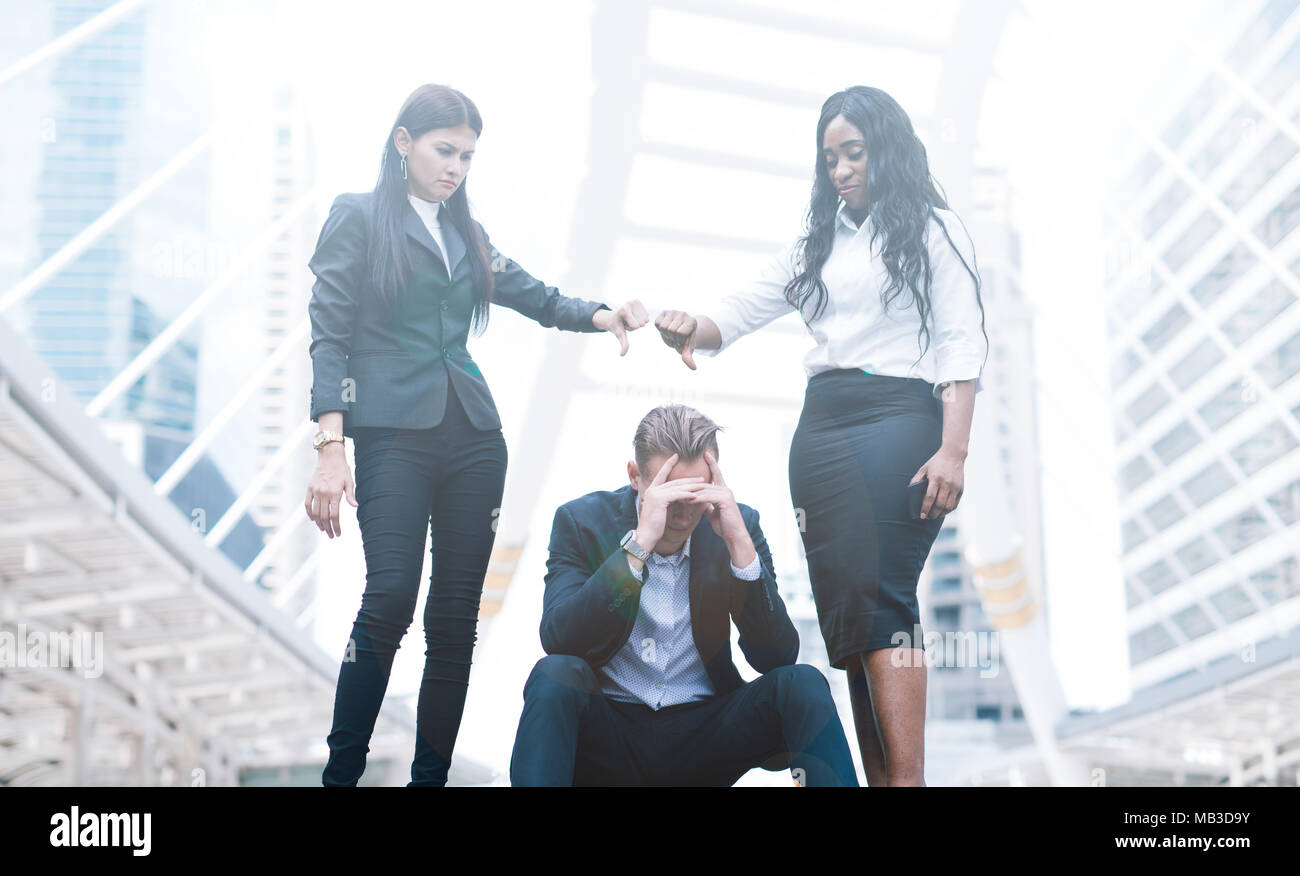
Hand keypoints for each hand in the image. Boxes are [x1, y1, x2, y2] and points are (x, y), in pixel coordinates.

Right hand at [305, 444, 356, 537]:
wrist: (329, 457)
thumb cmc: (342, 469)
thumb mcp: (349, 481)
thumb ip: (351, 495)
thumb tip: (355, 506)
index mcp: (335, 493)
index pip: (334, 515)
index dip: (336, 526)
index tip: (338, 534)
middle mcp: (324, 493)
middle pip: (324, 516)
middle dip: (328, 528)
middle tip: (331, 536)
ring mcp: (315, 491)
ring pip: (315, 512)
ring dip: (319, 523)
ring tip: (323, 530)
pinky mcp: (309, 488)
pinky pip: (307, 504)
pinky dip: (309, 513)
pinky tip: (313, 520)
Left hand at [593, 300, 648, 354]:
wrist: (612, 317)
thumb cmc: (616, 326)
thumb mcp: (620, 335)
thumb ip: (623, 344)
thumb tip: (622, 355)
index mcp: (624, 310)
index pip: (637, 326)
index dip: (631, 328)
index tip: (623, 324)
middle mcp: (629, 303)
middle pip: (642, 323)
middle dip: (635, 325)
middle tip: (626, 322)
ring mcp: (634, 301)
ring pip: (645, 319)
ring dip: (638, 322)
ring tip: (629, 319)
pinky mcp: (638, 301)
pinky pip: (647, 315)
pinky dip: (641, 318)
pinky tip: (633, 316)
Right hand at [634, 453, 708, 548]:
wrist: (646, 536)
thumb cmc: (654, 526)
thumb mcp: (663, 509)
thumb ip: (670, 500)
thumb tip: (682, 495)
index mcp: (651, 489)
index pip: (662, 474)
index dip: (669, 464)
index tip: (676, 456)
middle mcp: (652, 489)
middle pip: (674, 481)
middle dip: (689, 479)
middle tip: (702, 478)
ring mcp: (655, 493)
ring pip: (677, 487)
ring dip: (692, 486)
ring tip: (703, 485)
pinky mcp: (659, 500)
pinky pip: (677, 495)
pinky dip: (687, 495)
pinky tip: (696, 495)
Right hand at [654, 310, 698, 369]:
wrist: (681, 333)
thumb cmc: (685, 341)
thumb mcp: (687, 349)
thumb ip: (688, 357)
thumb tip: (694, 368)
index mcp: (692, 321)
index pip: (681, 333)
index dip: (680, 340)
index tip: (683, 341)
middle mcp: (684, 314)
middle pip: (671, 330)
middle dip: (672, 338)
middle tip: (676, 338)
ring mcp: (673, 312)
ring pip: (663, 326)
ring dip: (666, 335)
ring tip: (671, 335)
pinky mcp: (664, 312)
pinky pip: (657, 323)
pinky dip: (660, 330)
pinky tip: (666, 330)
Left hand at [688, 451, 753, 565]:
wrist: (734, 536)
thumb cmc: (724, 526)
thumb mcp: (713, 512)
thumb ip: (707, 504)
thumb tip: (698, 500)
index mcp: (723, 490)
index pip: (717, 474)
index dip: (712, 463)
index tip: (705, 453)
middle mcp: (726, 489)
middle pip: (705, 483)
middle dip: (690, 484)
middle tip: (677, 483)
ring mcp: (726, 494)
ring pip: (705, 490)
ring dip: (691, 492)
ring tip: (678, 493)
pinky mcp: (725, 501)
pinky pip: (707, 497)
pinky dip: (697, 499)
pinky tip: (688, 500)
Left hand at [910, 447, 964, 519]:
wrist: (953, 455)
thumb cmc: (936, 462)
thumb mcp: (923, 468)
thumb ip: (916, 480)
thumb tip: (910, 493)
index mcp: (936, 479)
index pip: (930, 498)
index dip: (925, 508)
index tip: (922, 515)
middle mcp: (947, 484)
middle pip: (939, 504)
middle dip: (932, 514)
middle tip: (927, 517)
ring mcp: (955, 487)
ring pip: (948, 507)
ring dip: (940, 514)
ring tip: (934, 516)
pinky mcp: (961, 489)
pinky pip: (955, 504)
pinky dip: (948, 510)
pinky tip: (942, 512)